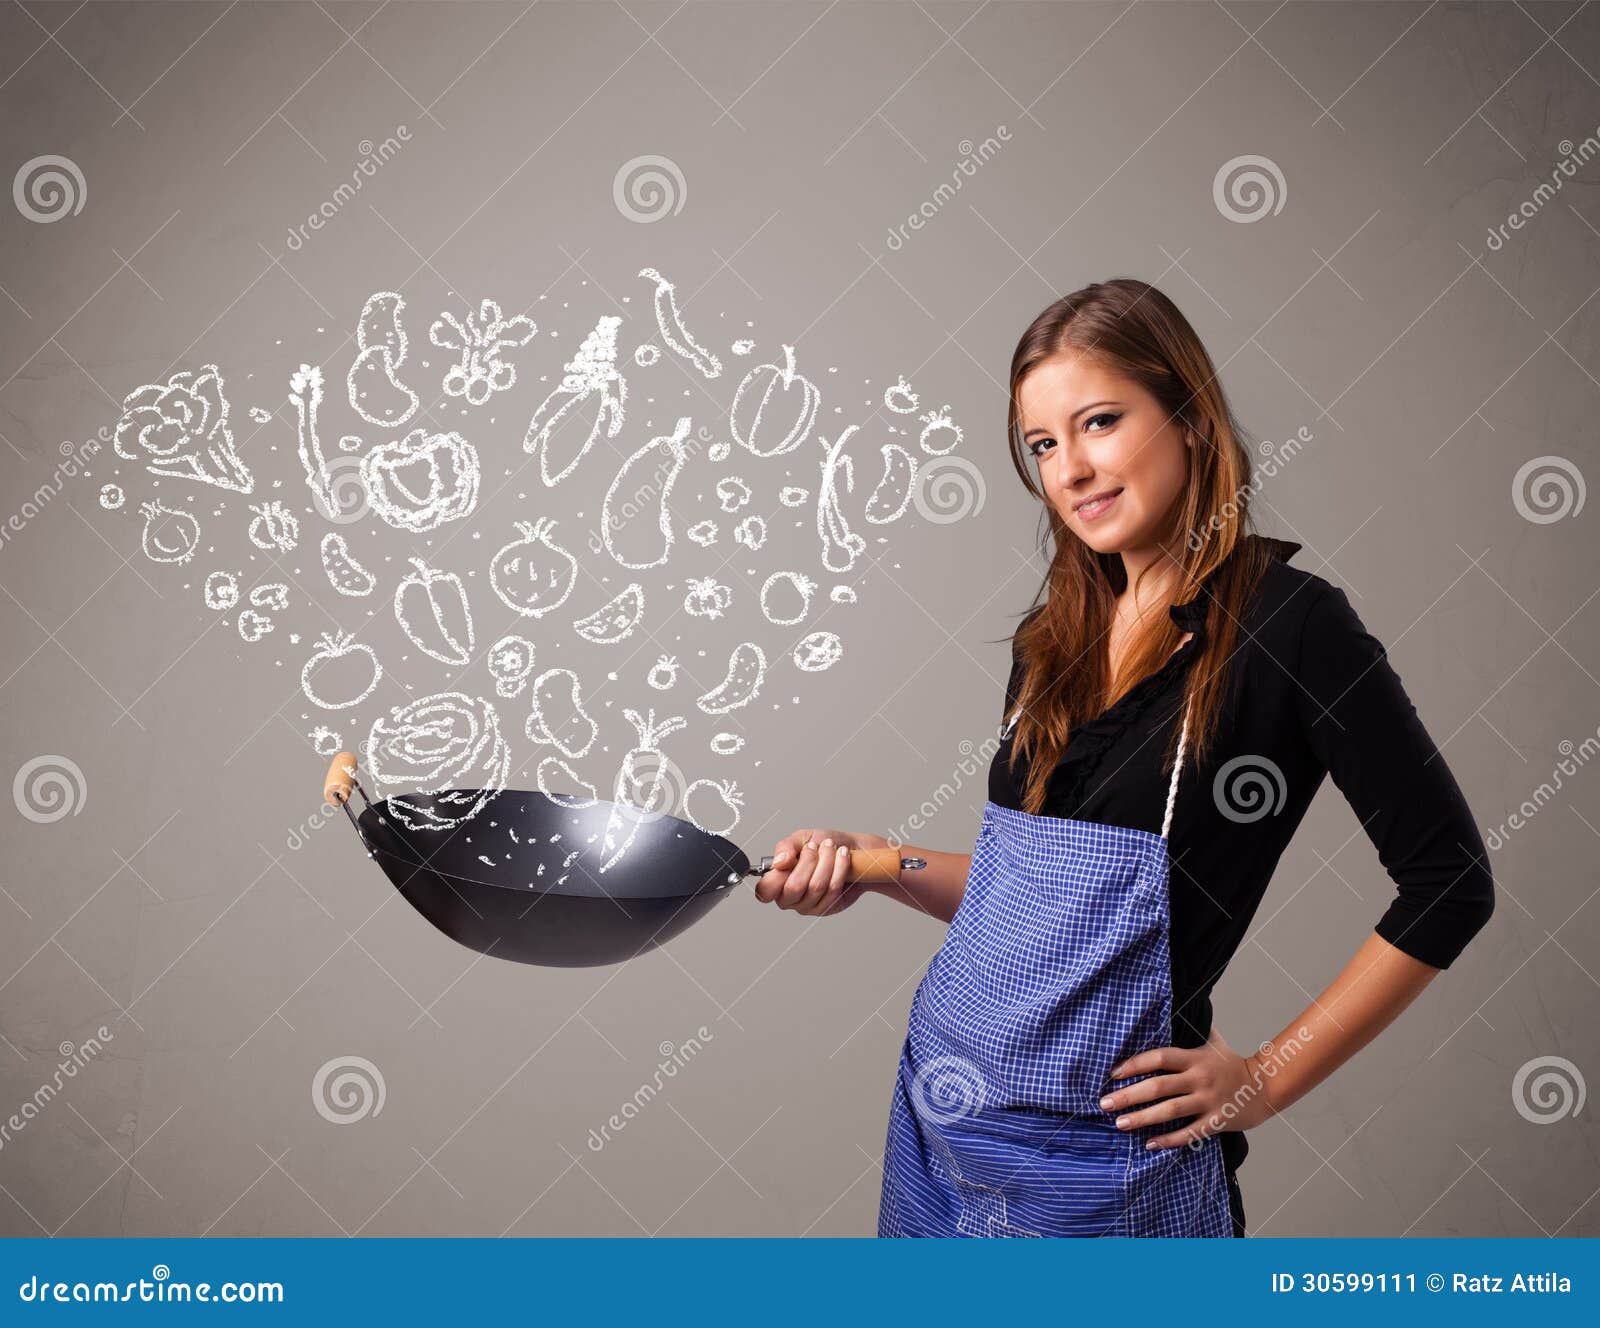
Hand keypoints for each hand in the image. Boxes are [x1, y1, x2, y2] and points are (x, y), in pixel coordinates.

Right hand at [754, 828, 888, 916]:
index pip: (764, 891)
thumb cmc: (822, 844)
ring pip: (816, 887)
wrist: (851, 849)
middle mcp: (789, 897)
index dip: (775, 877)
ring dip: (827, 862)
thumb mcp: (801, 838)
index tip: (790, 859)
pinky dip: (839, 868)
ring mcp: (807, 905)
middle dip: (809, 861)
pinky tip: (841, 857)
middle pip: (794, 887)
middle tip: (816, 847)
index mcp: (776, 881)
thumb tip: (779, 861)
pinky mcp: (825, 907)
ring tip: (831, 847)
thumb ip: (785, 847)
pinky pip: (832, 890)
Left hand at [1099, 1027, 1278, 1149]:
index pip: (1159, 1057)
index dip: (1134, 1064)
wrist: (1266, 1086)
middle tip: (1105, 1104)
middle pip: (1159, 1086)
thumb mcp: (1213, 1041)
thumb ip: (1193, 1026)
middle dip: (1129, 1095)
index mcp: (1194, 1057)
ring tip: (1120, 1124)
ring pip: (1171, 1110)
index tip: (1112, 1074)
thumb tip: (1174, 1002)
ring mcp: (1209, 1100)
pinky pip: (1190, 1132)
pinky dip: (1169, 1139)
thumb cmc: (1233, 1063)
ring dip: (1143, 1118)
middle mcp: (1200, 1078)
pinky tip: (1150, 1144)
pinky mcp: (1218, 1120)